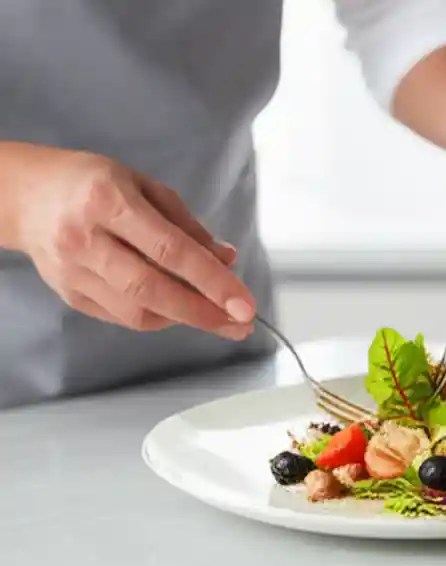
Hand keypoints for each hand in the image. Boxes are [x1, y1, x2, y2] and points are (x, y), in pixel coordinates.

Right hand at [0, 144, 254, 338]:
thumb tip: (227, 260)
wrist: (24, 196)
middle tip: (241, 324)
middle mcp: (85, 239)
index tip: (245, 304)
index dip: (212, 281)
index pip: (170, 251)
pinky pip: (122, 317)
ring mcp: (72, 271)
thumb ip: (187, 225)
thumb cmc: (92, 184)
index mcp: (108, 201)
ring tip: (216, 316)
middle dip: (203, 313)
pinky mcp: (68, 295)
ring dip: (184, 318)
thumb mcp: (144, 186)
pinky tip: (179, 310)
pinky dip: (158, 318)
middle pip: (152, 290)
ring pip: (136, 311)